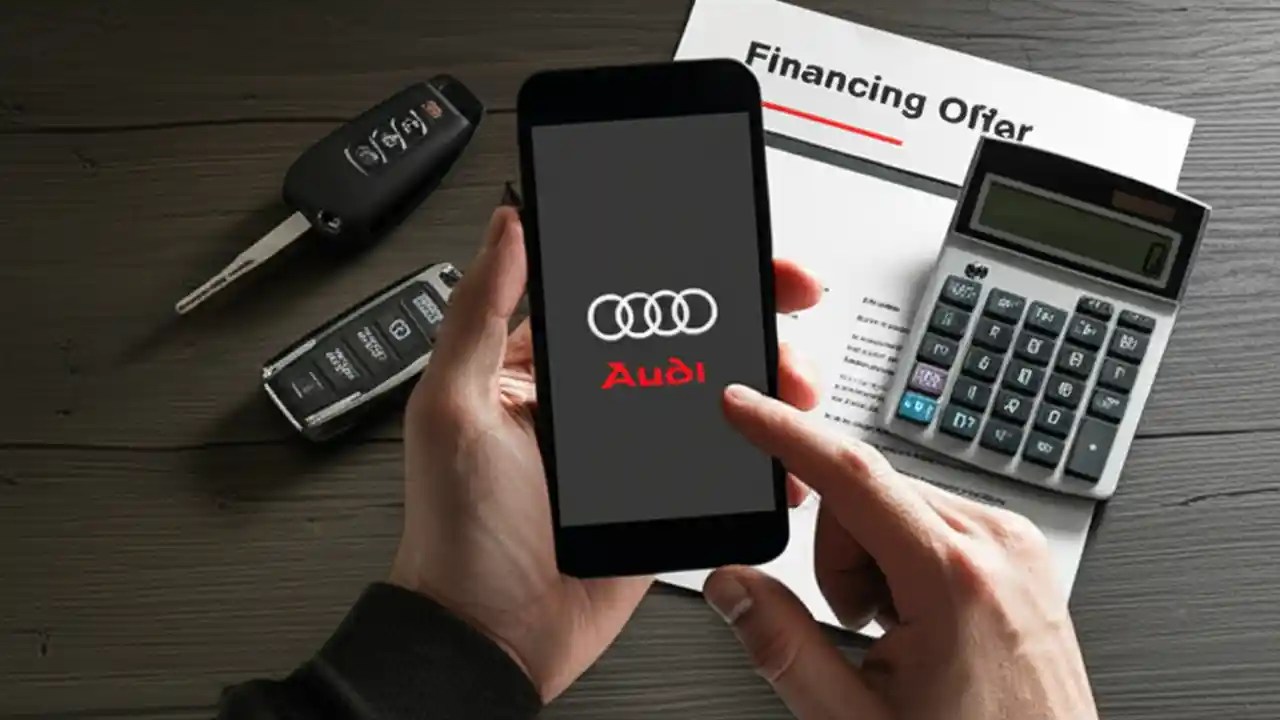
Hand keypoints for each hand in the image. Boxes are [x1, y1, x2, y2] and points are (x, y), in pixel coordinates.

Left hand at [389, 206, 822, 700]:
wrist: (490, 636)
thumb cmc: (455, 530)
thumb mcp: (452, 407)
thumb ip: (480, 313)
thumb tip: (506, 228)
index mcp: (545, 365)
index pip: (622, 292)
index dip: (680, 263)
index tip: (728, 245)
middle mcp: (596, 399)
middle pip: (688, 334)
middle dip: (746, 312)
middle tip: (787, 298)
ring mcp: (636, 450)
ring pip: (720, 393)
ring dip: (767, 378)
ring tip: (791, 384)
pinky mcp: (666, 497)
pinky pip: (726, 463)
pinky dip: (766, 453)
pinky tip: (781, 450)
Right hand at [703, 384, 1097, 719]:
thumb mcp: (854, 717)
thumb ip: (781, 644)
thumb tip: (731, 584)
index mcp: (955, 578)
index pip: (850, 474)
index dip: (784, 432)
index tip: (743, 406)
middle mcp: (996, 543)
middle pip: (866, 495)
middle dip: (839, 555)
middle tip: (861, 627)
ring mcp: (1015, 543)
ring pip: (896, 505)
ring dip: (874, 561)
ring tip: (901, 634)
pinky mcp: (1021, 550)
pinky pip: (933, 521)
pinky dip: (908, 560)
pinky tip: (926, 621)